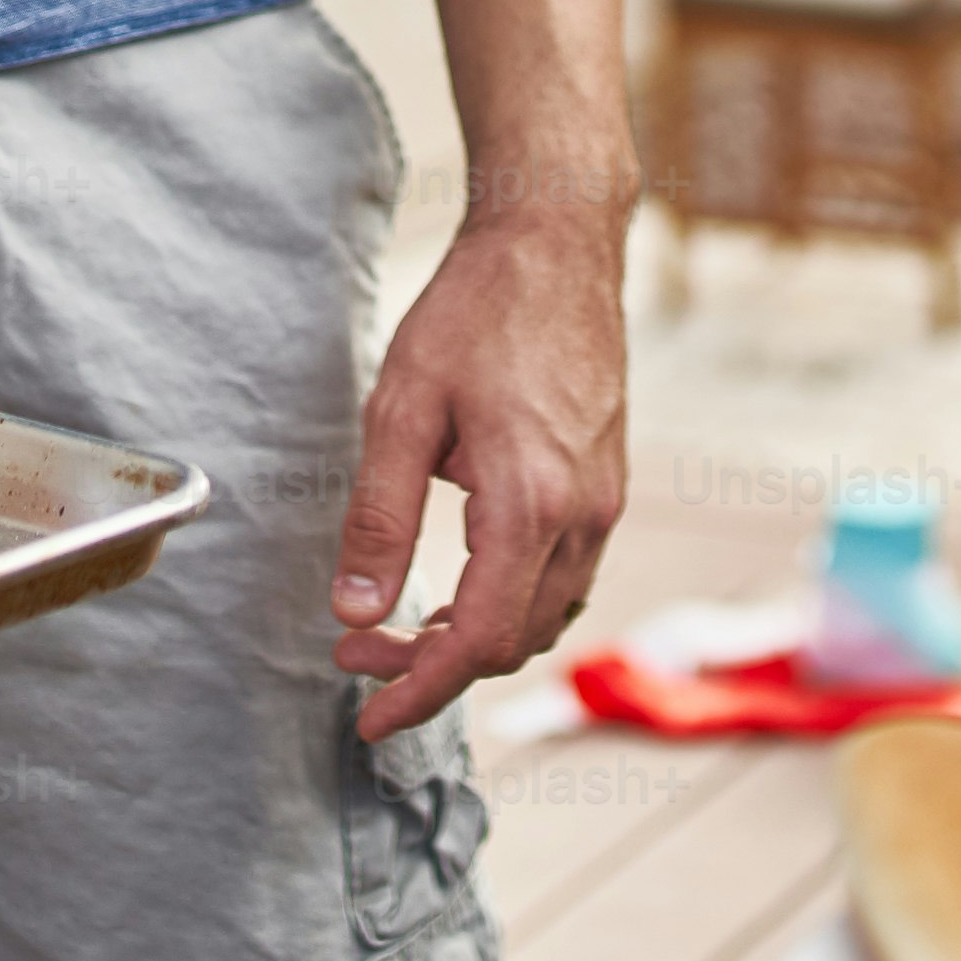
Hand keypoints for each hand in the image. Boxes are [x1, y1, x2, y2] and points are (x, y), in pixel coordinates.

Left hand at [329, 219, 629, 742]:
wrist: (557, 242)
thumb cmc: (475, 313)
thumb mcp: (401, 409)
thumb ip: (378, 517)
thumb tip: (353, 609)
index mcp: (529, 505)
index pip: (478, 642)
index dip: (418, 692)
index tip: (367, 718)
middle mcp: (582, 517)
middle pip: (513, 642)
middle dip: (433, 668)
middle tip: (358, 652)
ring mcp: (604, 503)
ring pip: (544, 616)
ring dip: (475, 639)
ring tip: (401, 626)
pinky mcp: (607, 486)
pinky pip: (565, 577)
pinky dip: (511, 603)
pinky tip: (461, 583)